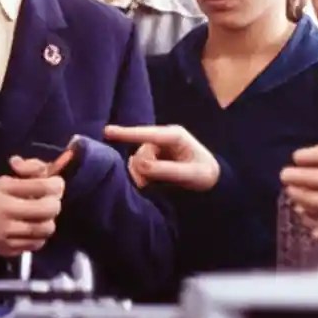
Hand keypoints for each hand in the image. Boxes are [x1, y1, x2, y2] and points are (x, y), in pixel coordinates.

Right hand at [0, 157, 65, 257]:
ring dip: (48, 222)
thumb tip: (48, 171)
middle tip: (51, 202)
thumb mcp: (11, 177)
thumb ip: (32, 168)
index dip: (56, 185)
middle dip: (54, 204)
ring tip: (41, 218)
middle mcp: (3, 210)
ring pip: (45, 228)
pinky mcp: (7, 248)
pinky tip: (32, 230)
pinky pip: (37, 244)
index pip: (41, 185)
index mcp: (4, 188)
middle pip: (47, 209)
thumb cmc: (0, 197)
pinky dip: (39, 237)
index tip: (56, 184)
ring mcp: (4, 232)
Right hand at [103, 124, 218, 190]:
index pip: (148, 134)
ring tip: (155, 185)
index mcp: (175, 136)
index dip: (126, 133)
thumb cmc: (205, 174)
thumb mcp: (190, 174)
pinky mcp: (153, 156)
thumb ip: (166, 170)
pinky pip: (139, 165)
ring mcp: (157, 147)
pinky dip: (142, 175)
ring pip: (138, 160)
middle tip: (147, 186)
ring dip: (142, 174)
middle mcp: (163, 138)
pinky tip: (151, 182)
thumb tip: (139, 166)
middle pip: (140, 153)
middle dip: (142, 170)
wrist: (211, 179)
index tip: (106, 131)